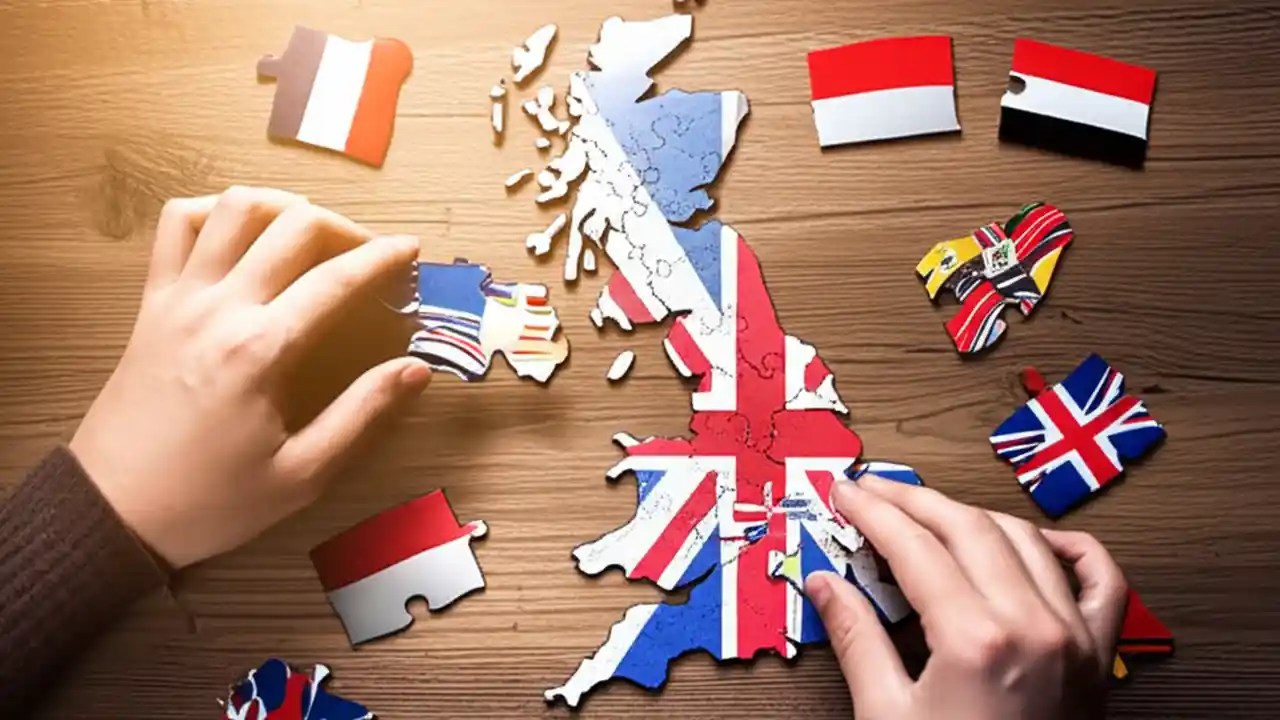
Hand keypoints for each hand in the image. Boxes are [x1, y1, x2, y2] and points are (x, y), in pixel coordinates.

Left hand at [70, 187, 431, 569]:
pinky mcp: (151, 303)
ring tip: (312, 232)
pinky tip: (244, 235)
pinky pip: (177, 226)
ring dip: (283, 206)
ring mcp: (179, 298)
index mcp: (260, 351)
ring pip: (233, 208)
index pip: (337, 279)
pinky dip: (215, 212)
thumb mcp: (301, 475)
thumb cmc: (208, 502)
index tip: (412, 251)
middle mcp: (219, 309)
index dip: (384, 258)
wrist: (113, 513)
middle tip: (370, 254)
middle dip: (344, 227)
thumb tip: (415, 370)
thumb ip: (362, 415)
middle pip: (292, 225)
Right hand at [806, 474, 1127, 719]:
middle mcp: (1033, 626)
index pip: (913, 544)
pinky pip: (1099, 578)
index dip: (873, 512)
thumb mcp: (887, 716)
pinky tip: (1033, 541)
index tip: (846, 493)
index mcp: (976, 639)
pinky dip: (1067, 548)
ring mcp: (1075, 637)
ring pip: (1022, 538)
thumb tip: (824, 586)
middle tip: (874, 491)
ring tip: (930, 511)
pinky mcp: (1099, 656)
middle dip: (913, 500)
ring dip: (971, 515)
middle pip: (966, 526)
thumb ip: (857, 640)